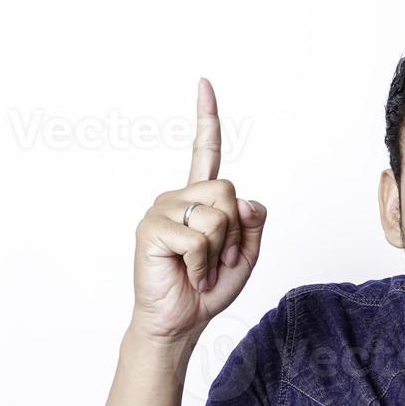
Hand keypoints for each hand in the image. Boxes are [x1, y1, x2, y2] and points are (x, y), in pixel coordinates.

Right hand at [129, 77, 267, 344]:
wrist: (181, 321)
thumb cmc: (208, 288)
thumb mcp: (247, 255)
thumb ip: (254, 224)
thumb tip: (246, 201)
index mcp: (199, 199)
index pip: (204, 152)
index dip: (206, 119)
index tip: (203, 84)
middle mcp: (177, 197)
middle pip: (229, 190)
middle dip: (235, 232)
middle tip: (219, 260)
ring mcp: (161, 210)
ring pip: (217, 215)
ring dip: (220, 251)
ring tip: (202, 269)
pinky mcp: (150, 229)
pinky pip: (198, 238)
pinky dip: (203, 264)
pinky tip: (190, 275)